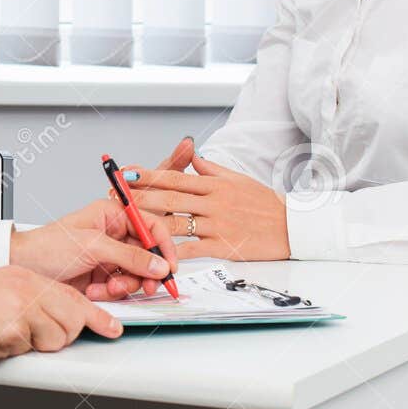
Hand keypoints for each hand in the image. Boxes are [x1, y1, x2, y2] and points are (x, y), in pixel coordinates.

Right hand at [0, 265, 122, 362]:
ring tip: (12, 335)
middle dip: (61, 334)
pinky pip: (36, 348)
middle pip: (73, 318)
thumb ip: (34, 302)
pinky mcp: (17, 327)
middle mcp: (28, 288)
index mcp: (26, 277)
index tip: (112, 328)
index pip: (72, 296)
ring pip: (59, 337)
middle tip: (34, 334)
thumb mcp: (3, 293)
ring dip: (40, 344)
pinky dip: (20, 350)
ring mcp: (24, 306)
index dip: (95, 316)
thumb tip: (61, 320)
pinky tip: (2, 338)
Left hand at [10, 198, 176, 300]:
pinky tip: (95, 291)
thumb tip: (159, 264)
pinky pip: (121, 287)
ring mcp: (108, 257)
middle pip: (147, 255)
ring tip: (108, 288)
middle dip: (145, 272)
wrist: (23, 268)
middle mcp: (113, 234)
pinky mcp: (101, 276)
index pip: (151, 226)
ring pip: (136, 275)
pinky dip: (112, 293)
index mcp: (112, 215)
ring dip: (125, 285)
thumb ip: (129, 256)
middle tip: (146, 286)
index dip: (164, 246)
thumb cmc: (47, 247)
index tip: (170, 266)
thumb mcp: (92, 247)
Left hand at [124, 153, 290, 260]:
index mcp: (215, 184)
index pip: (175, 177)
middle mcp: (214, 202)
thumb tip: (191, 154)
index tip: (126, 174)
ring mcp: (219, 224)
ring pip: (177, 224)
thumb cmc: (265, 203)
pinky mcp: (224, 246)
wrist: (293, 226)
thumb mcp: (238, 179)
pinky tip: (155, 254)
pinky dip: (174, 253)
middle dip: (140, 197)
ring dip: (150, 225)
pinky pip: (194, 249)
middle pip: (170, 198)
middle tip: (114, 196)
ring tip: (125, 225)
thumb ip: (211, 169)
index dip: (149, 175)